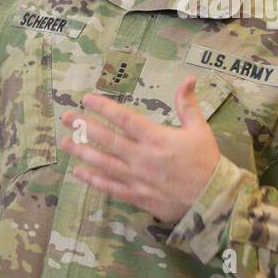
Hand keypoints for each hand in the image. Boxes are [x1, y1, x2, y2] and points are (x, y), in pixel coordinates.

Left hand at [58, 77, 220, 223]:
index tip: (86, 99)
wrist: (212, 199)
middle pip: (107, 139)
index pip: (124, 119)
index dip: (103, 107)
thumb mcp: (199, 129)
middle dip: (84, 127)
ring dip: (82, 152)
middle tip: (65, 118)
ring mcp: (137, 178)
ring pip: (103, 163)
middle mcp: (142, 157)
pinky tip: (79, 173)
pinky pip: (111, 187)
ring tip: (65, 143)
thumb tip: (187, 78)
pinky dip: (94, 180)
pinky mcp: (137, 196)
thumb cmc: (206, 161)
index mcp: (156, 138)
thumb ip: (187, 104)